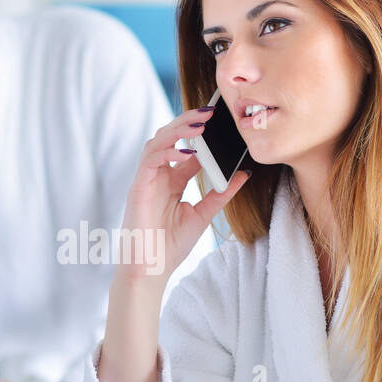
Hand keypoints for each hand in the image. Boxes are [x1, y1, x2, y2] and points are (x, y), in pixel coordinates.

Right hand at [117, 107, 250, 284]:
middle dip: (189, 122)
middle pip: (170, 137)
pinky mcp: (138, 187)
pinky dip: (168, 151)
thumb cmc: (170, 246)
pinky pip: (150, 160)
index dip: (201, 133)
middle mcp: (158, 176)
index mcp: (171, 181)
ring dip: (178, 129)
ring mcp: (146, 180)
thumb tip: (244, 174)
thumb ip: (221, 193)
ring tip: (200, 123)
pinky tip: (186, 151)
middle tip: (212, 112)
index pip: (186, 149)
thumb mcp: (203, 215)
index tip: (222, 122)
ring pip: (158, 141)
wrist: (150, 270)